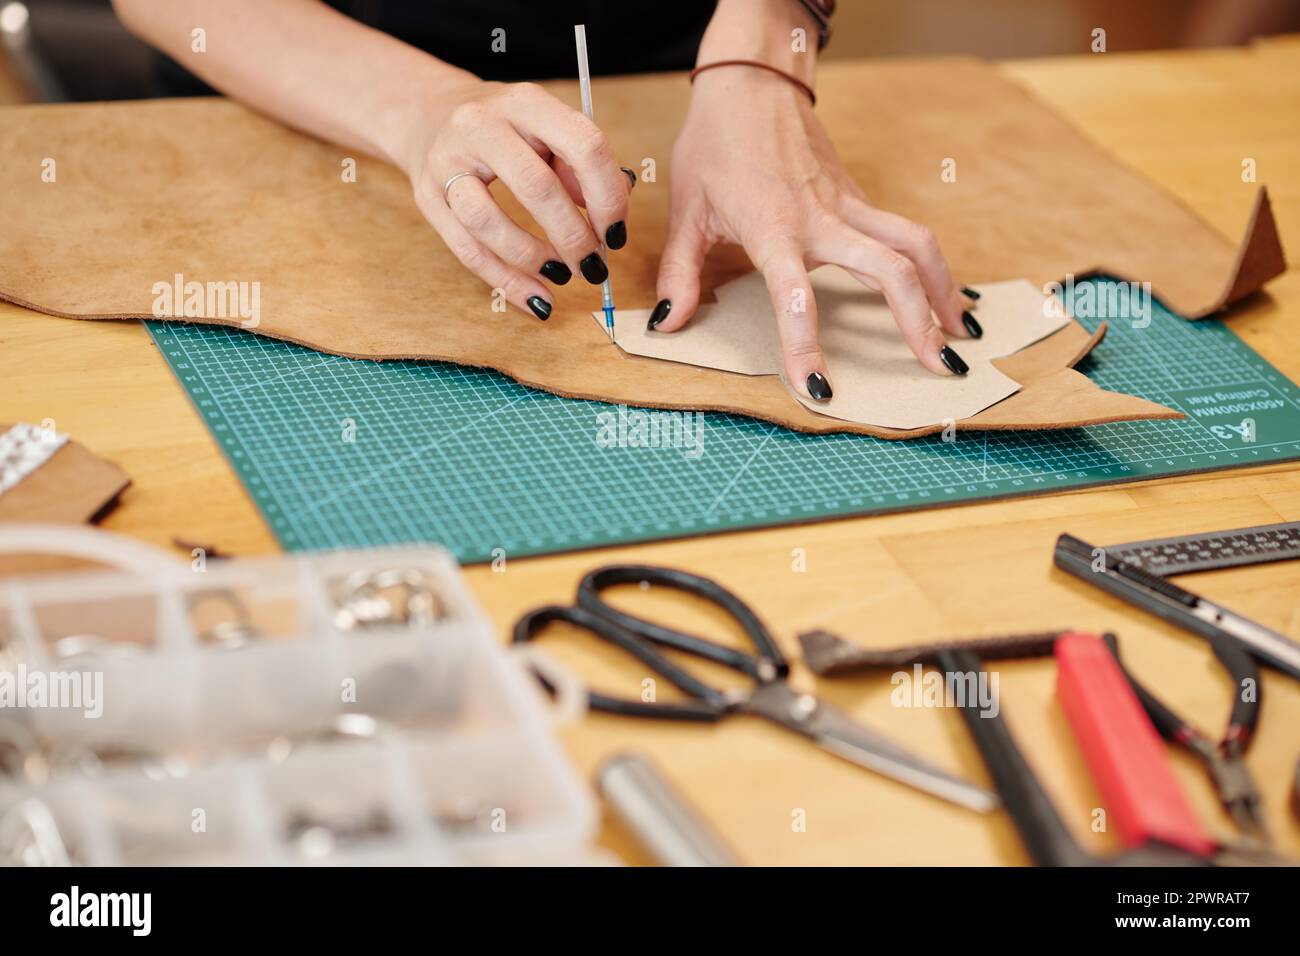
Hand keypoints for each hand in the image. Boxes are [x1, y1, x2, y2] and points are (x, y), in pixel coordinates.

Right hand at [403, 81, 633, 320]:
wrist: (428, 114)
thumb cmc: (505, 130)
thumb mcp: (546, 131)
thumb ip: (580, 168)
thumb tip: (611, 217)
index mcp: (526, 102)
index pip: (582, 144)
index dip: (607, 196)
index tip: (617, 232)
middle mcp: (481, 125)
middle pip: (536, 187)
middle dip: (573, 236)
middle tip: (592, 264)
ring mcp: (446, 160)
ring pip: (488, 222)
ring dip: (533, 258)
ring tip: (561, 274)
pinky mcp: (426, 197)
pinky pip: (466, 250)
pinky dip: (506, 281)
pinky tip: (534, 297)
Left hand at [651, 67, 977, 399]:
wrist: (750, 84)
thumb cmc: (715, 144)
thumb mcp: (686, 210)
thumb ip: (679, 274)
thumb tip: (668, 325)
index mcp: (774, 228)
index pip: (795, 296)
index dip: (805, 344)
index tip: (818, 387)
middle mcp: (822, 218)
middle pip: (890, 268)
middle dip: (917, 321)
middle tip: (938, 367)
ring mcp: (848, 205)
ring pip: (915, 244)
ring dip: (942, 289)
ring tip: (959, 336)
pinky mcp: (860, 199)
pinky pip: (907, 233)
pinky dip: (931, 266)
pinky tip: (943, 295)